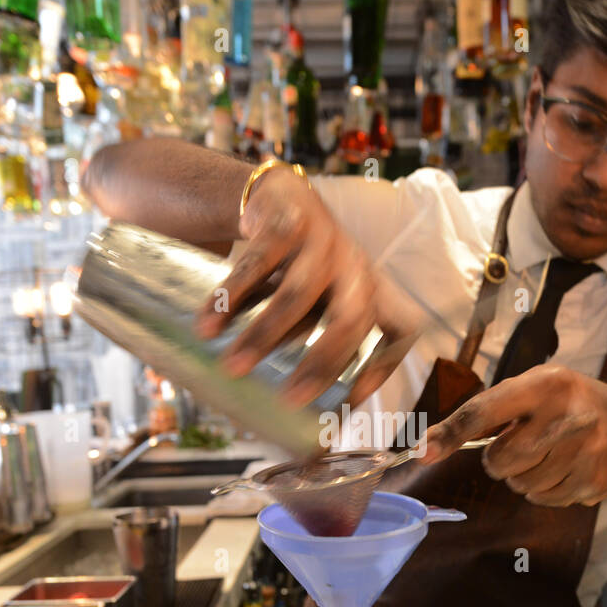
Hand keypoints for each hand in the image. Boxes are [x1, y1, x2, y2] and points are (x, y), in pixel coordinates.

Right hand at [194, 167, 420, 408]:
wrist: (276, 197)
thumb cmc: (297, 266)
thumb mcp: (319, 299)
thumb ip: (312, 338)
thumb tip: (284, 409)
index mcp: (370, 290)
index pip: (399, 329)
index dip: (384, 367)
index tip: (351, 402)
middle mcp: (355, 267)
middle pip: (351, 320)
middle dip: (321, 364)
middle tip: (288, 400)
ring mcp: (323, 241)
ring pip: (297, 295)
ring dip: (262, 335)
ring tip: (232, 367)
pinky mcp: (286, 222)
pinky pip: (256, 265)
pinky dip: (229, 298)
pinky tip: (207, 325)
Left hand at [417, 365, 606, 506]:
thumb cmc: (570, 406)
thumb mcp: (539, 390)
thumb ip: (491, 412)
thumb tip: (428, 446)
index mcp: (546, 383)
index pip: (486, 410)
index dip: (451, 433)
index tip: (422, 453)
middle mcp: (569, 414)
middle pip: (501, 459)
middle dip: (502, 461)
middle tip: (523, 447)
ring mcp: (587, 450)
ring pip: (522, 484)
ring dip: (526, 477)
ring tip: (552, 456)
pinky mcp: (596, 480)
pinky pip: (545, 499)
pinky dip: (547, 490)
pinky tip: (569, 469)